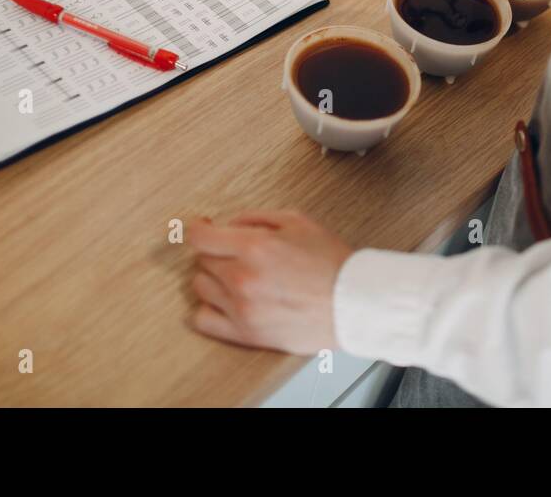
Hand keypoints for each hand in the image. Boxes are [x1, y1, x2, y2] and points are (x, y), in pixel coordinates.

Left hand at [186, 210, 352, 353]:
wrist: (353, 302)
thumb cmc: (330, 262)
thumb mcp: (297, 221)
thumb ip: (256, 217)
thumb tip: (229, 224)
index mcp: (254, 247)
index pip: (200, 237)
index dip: (197, 228)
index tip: (202, 228)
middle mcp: (242, 278)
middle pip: (203, 260)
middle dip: (217, 251)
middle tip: (237, 252)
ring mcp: (241, 308)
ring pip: (201, 287)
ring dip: (214, 277)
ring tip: (236, 276)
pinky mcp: (245, 334)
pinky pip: (203, 320)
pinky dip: (208, 308)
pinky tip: (224, 301)